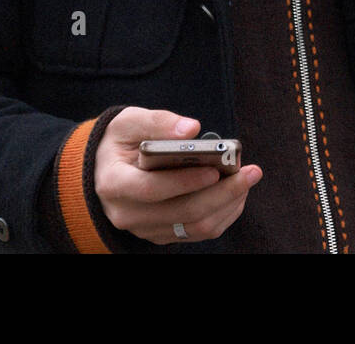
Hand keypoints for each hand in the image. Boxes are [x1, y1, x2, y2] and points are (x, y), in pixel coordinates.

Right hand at [94, 107, 261, 245]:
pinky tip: (236, 192)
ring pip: (194, 226)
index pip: (151, 190)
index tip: (215, 170)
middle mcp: (127, 213)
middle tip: (250, 172)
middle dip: (221, 193)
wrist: (104, 166)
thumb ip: (159, 122)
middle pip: (180, 212)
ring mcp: (145, 228)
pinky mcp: (161, 233)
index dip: (185, 182)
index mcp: (114, 184)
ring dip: (227, 204)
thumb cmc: (120, 140)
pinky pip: (197, 231)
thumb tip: (191, 129)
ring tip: (247, 179)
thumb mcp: (129, 121)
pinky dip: (222, 214)